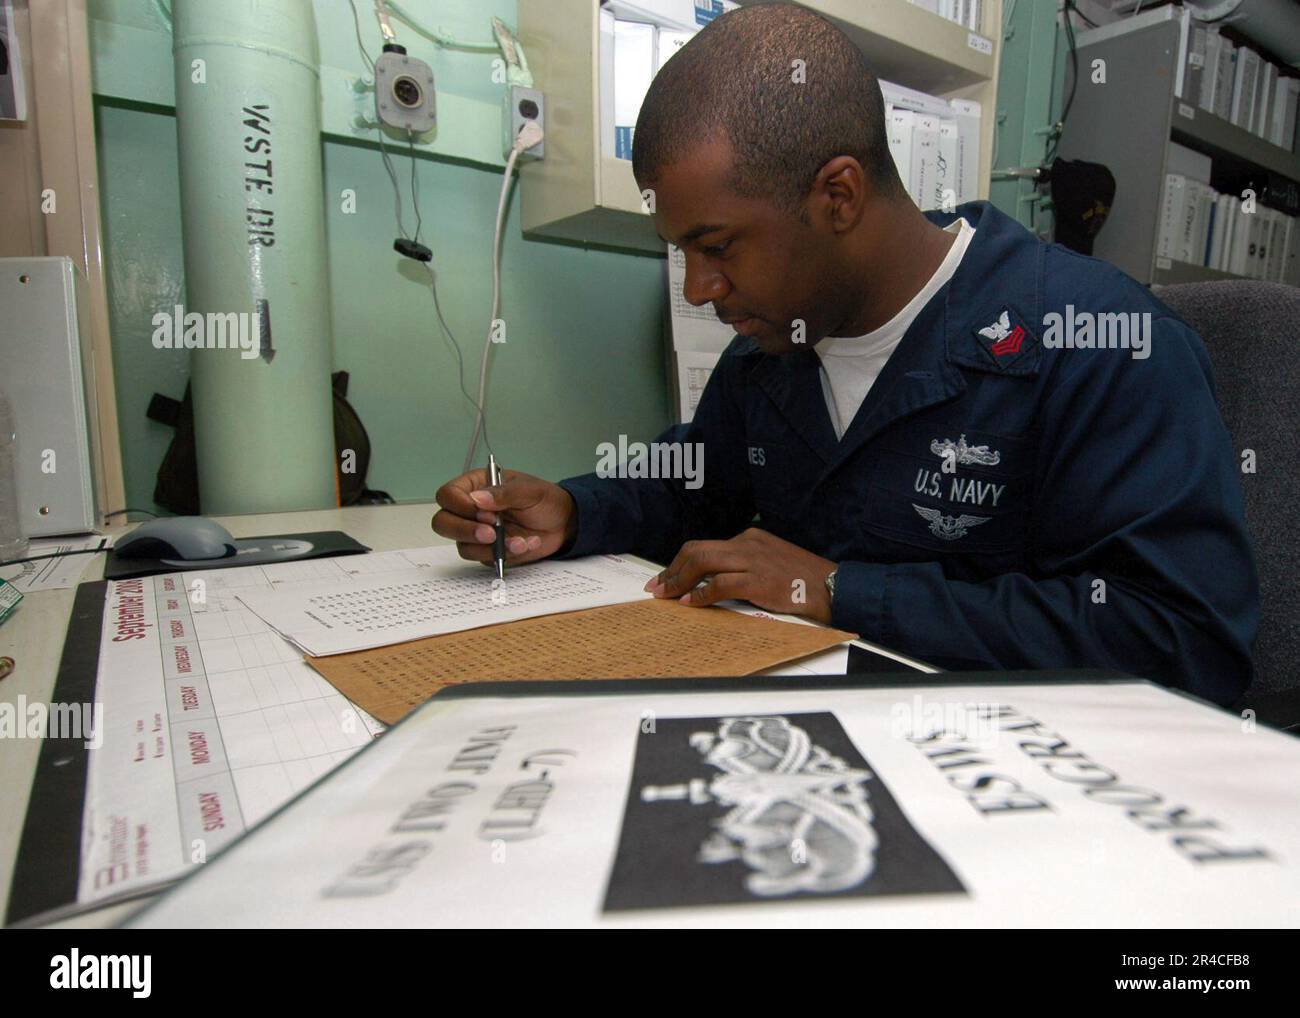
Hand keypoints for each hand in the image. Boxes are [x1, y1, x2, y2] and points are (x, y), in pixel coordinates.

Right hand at [432, 468, 577, 565]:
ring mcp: (476, 532)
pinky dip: (503, 555)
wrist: (562, 523)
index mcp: (475, 486)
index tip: (484, 513)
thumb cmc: (544, 499)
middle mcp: (470, 510)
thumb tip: (476, 499)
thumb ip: (504, 493)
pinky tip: (524, 545)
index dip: (459, 506)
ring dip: (490, 547)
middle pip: (443, 523)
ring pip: (462, 546)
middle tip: (491, 534)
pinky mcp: (486, 551)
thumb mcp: (529, 490)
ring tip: (520, 541)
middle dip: (465, 531)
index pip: (448, 495)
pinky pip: (483, 559)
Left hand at [645, 528, 836, 623]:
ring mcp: (753, 560)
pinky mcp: (759, 580)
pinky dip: (701, 594)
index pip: (704, 547)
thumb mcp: (770, 563)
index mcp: (749, 538)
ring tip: (667, 596)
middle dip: (671, 570)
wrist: (832, 587)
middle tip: (657, 588)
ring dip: (679, 581)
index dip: (680, 564)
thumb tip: (713, 581)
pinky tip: (691, 603)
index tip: (667, 579)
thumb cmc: (802, 580)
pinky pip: (720, 584)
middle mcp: (747, 543)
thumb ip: (744, 566)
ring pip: (702, 562)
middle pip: (696, 551)